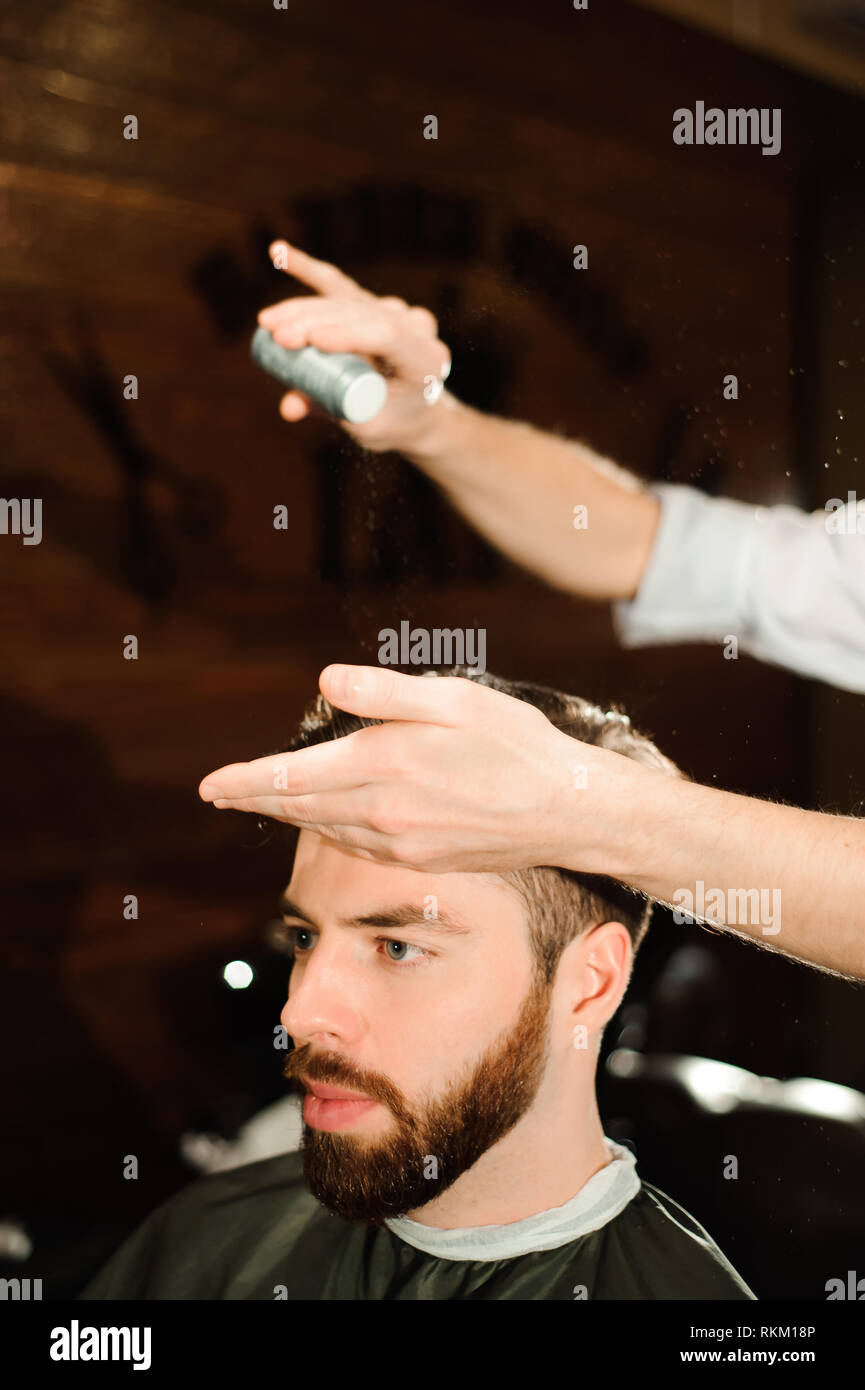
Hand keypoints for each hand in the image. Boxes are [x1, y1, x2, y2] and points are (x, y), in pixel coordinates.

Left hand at [197, 665, 609, 872]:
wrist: (567, 811)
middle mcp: (382, 814)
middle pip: (298, 810)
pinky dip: (328, 830)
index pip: (291, 779)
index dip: (245, 783)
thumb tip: (324, 683)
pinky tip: (327, 820)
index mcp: (384, 767)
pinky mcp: (419, 860)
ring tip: (264, 803)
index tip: (209, 787)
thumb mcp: (453, 699)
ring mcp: (400, 845)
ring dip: (289, 816)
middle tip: (219, 795)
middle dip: (254, 801)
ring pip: (325, 830)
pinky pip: (356, 845)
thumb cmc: (514, 744)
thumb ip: (385, 692)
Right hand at [257, 241, 452, 455]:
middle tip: (278, 337)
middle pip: (360, 315)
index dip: (350, 334)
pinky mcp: (371, 304)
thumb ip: (332, 411)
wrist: (415, 411)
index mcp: (426, 358)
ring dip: (303, 309)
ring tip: (268, 322)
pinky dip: (307, 270)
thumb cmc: (394, 421)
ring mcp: (394, 310)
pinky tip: (278, 252)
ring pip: (344, 302)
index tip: (313, 340)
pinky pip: (338, 284)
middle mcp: (414, 326)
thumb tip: (288, 407)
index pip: (388, 336)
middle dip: (315, 322)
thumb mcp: (368, 425)